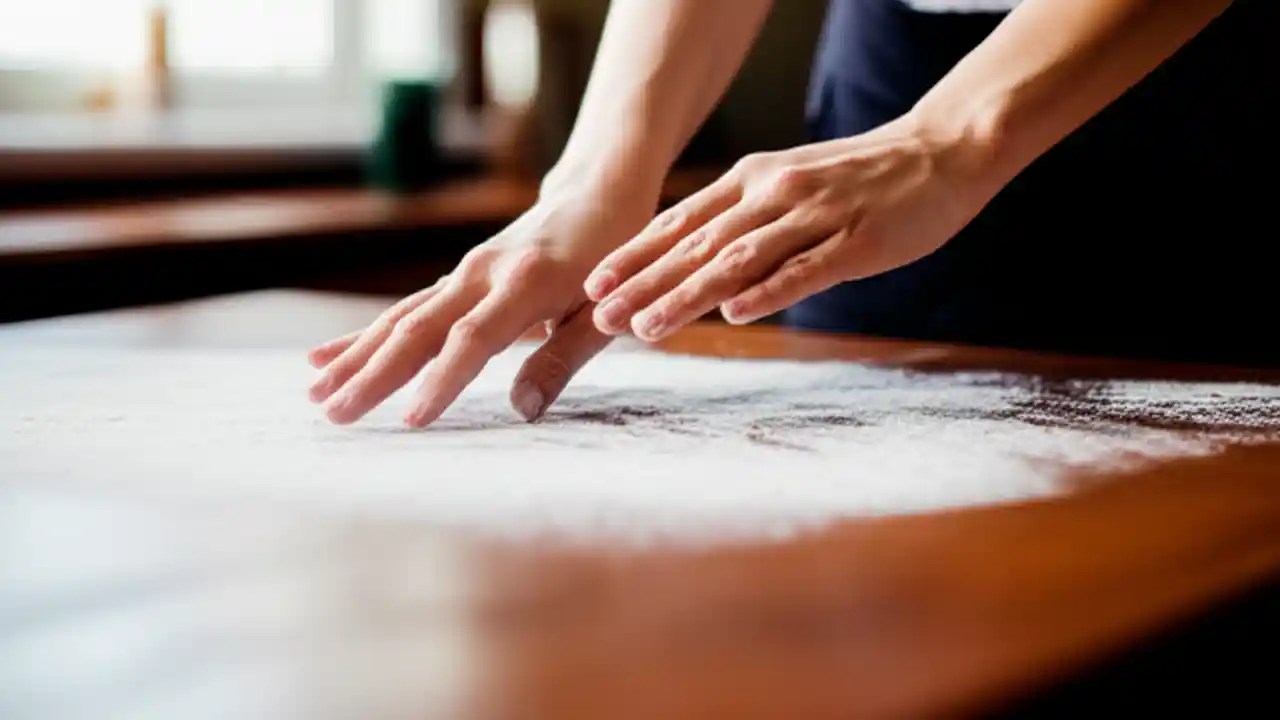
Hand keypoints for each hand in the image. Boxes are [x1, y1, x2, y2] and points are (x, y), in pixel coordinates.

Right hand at [308, 185, 658, 426]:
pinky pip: (404, 311)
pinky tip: (324, 358)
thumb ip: (564, 359)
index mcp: (526, 283)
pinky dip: (364, 336)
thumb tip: (523, 410)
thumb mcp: (603, 314)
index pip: (474, 338)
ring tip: (316, 394)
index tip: (413, 419)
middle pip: (419, 328)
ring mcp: (463, 274)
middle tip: (335, 414)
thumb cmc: (609, 261)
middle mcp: (483, 273)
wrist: (594, 197)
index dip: (443, 379)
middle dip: (374, 373)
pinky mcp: (454, 281)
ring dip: (356, 356)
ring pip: (401, 318)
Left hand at [583, 114, 998, 339]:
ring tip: (646, 328)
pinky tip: (734, 315)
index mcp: (751, 180)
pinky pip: (804, 270)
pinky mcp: (856, 242)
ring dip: (687, 296)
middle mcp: (772, 193)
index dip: (634, 256)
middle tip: (599, 318)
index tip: (594, 287)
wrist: (940, 151)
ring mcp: (814, 216)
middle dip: (643, 285)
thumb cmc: (858, 179)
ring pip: (737, 261)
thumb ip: (744, 219)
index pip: (679, 222)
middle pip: (696, 246)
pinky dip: (767, 293)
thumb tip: (694, 262)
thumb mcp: (788, 184)